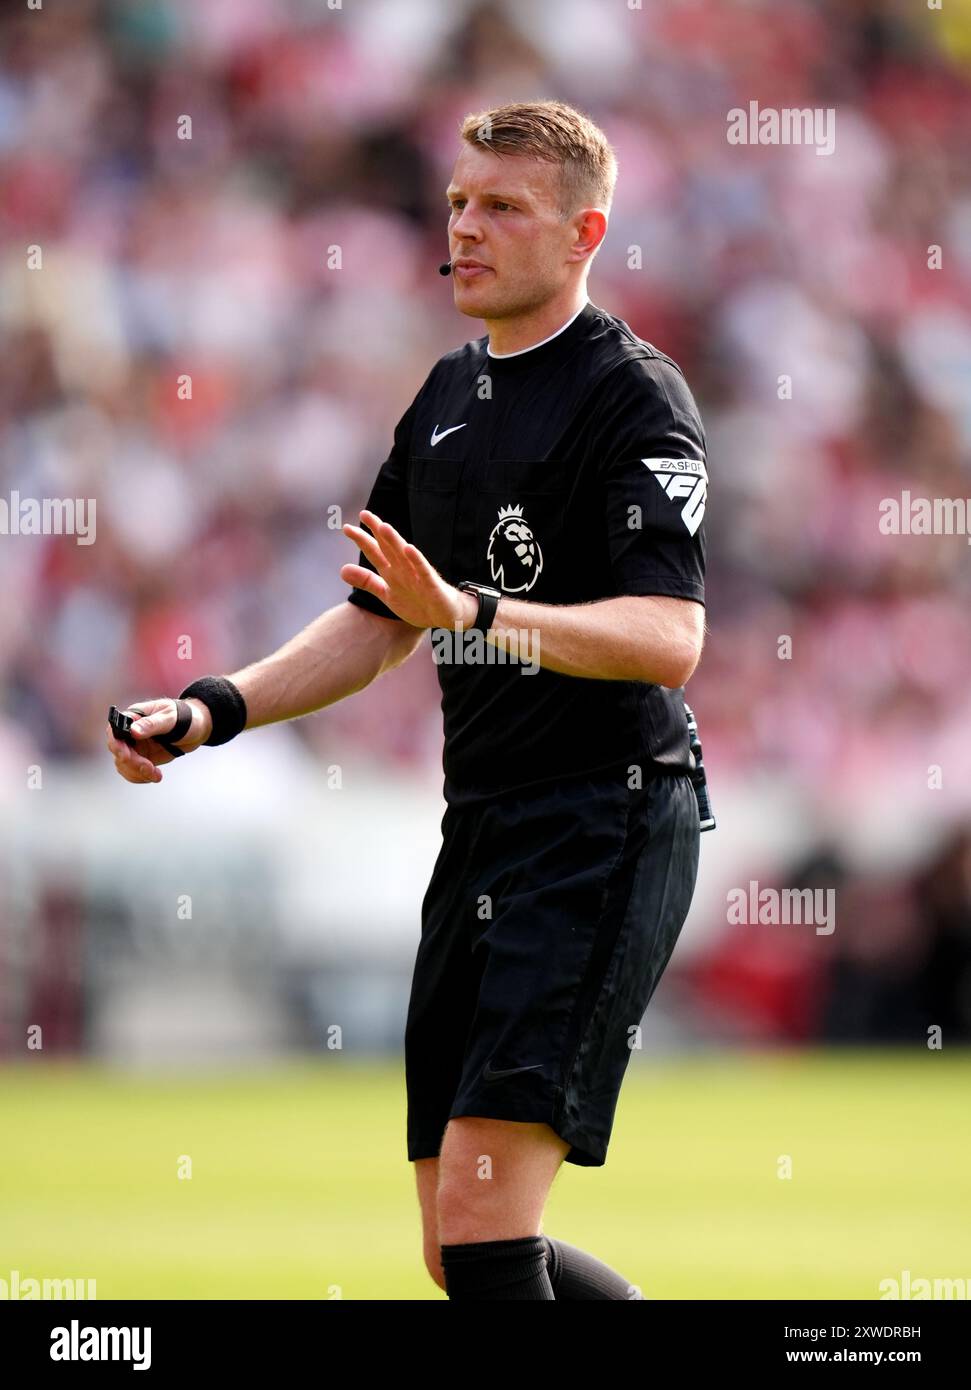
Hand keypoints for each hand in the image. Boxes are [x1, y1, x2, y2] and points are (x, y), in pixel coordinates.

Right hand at [105, 697, 212, 784]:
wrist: (196, 729)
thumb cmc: (183, 717)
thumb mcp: (170, 718)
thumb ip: (152, 724)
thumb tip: (134, 731)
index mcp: (133, 717)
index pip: (114, 731)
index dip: (117, 745)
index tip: (126, 756)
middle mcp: (129, 733)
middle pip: (118, 751)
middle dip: (132, 763)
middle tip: (149, 768)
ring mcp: (135, 747)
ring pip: (123, 765)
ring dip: (137, 773)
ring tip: (156, 775)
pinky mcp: (141, 759)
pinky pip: (132, 772)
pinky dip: (140, 778)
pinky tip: (155, 777)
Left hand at [340, 509, 476, 629]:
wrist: (445, 617)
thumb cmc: (417, 602)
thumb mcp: (387, 593)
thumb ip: (367, 581)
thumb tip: (342, 569)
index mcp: (392, 571)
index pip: (375, 551)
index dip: (362, 540)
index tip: (347, 528)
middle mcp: (404, 569)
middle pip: (388, 547)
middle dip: (377, 531)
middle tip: (364, 514)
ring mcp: (418, 576)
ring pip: (404, 556)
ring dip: (394, 541)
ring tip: (383, 526)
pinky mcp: (431, 585)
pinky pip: (423, 571)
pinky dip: (417, 561)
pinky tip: (409, 549)